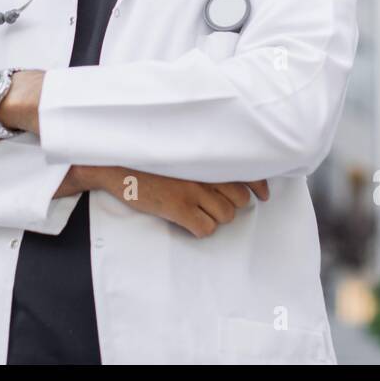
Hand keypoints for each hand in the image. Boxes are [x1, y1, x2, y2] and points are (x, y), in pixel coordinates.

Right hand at [80, 166, 269, 237]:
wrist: (116, 163)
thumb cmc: (148, 158)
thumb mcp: (181, 151)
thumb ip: (204, 160)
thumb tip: (229, 176)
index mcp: (207, 156)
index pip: (247, 171)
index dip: (259, 186)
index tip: (263, 194)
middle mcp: (205, 171)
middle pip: (239, 199)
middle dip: (230, 205)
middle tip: (214, 204)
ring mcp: (193, 190)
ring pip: (226, 216)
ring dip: (214, 217)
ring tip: (196, 211)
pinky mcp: (178, 207)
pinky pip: (206, 228)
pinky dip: (200, 229)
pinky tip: (187, 221)